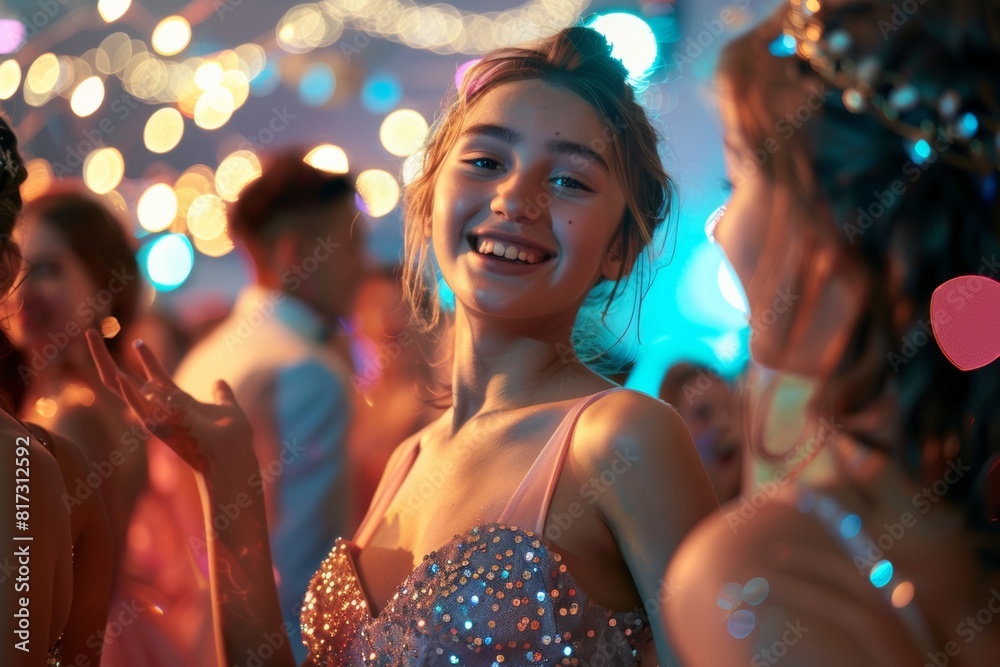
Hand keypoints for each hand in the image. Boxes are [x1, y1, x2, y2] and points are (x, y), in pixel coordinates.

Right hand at [85, 330, 253, 478]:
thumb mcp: (228, 409)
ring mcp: (157, 416)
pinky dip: (130, 395)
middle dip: (103, 357)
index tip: (137, 340)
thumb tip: (220, 382)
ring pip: (121, 388)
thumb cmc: (232, 440)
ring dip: (105, 363)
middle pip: (123, 380)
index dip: (146, 358)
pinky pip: (140, 410)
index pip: (154, 376)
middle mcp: (160, 408)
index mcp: (176, 402)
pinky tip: (119, 378)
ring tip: (91, 337)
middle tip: (89, 332)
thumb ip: (221, 396)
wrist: (236, 458)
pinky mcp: (162, 428)